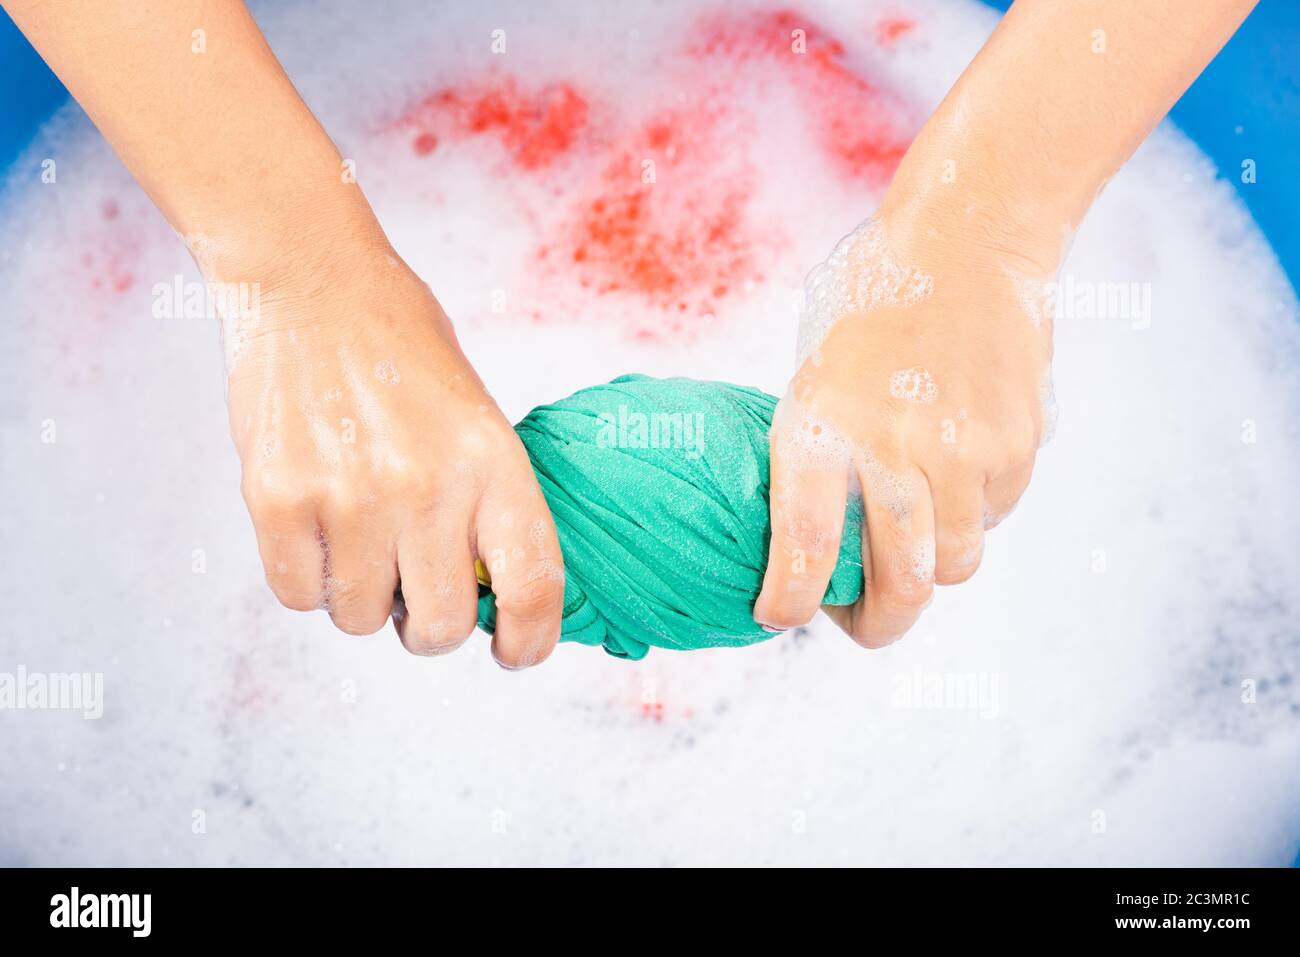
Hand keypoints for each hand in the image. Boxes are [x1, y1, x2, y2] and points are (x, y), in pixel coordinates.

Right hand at [223, 233, 563, 666]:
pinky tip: (316, 526)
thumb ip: (486, 502)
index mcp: (493, 460)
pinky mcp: (278, 498)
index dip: (529, 641)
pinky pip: (298, 595)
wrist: (310, 278)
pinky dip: (308, 578)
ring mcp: (349, 496)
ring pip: (360, 618)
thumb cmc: (403, 347)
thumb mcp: (478, 414)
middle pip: (440, 628)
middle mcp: (427, 485)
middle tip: (416, 590)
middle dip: (429, 625)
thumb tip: (484, 594)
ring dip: (362, 595)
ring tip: (359, 533)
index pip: (534, 587)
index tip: (512, 651)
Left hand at [754, 212, 1054, 646]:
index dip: (789, 599)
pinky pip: (994, 516)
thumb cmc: (873, 308)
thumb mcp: (815, 376)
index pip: (805, 543)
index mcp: (823, 423)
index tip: (779, 615)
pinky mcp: (1018, 445)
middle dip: (878, 623)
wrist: (968, 242)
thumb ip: (816, 458)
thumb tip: (813, 544)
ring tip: (909, 522)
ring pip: (954, 563)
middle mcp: (895, 444)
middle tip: (861, 619)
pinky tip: (953, 462)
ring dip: (929, 562)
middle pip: (903, 585)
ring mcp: (966, 449)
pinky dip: (971, 510)